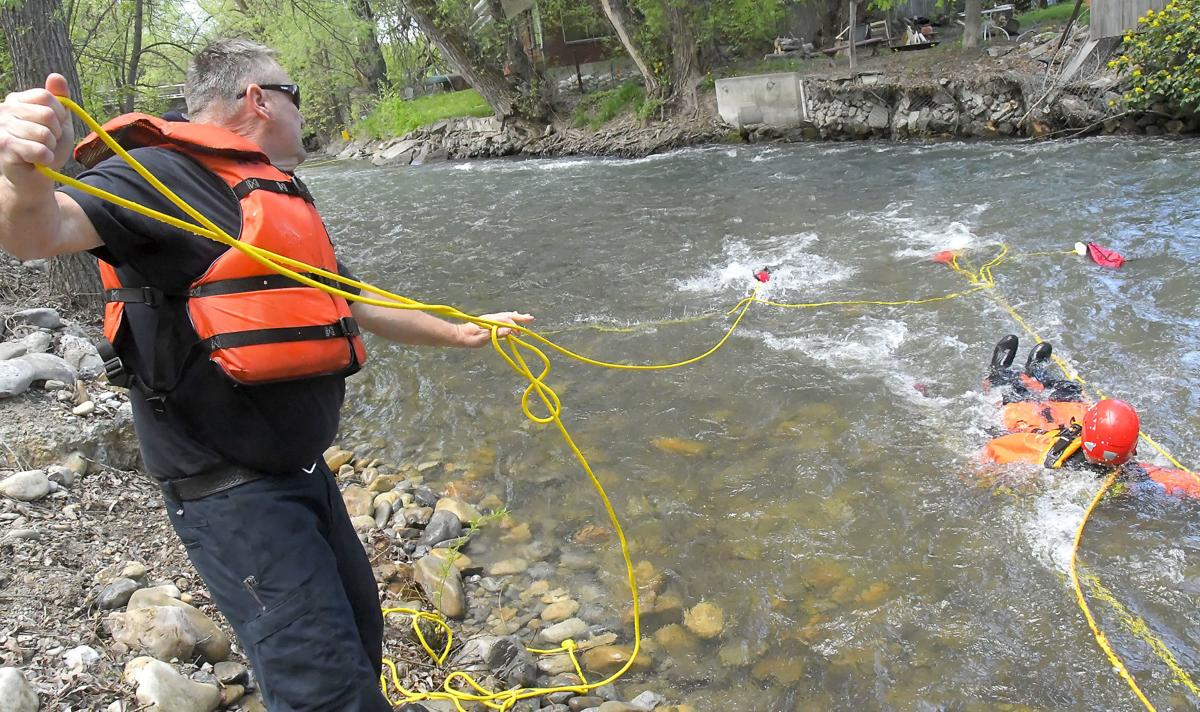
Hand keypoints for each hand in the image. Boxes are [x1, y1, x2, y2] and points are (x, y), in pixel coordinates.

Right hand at [0, 74, 73, 193]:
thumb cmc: (46, 149)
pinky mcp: (4, 146)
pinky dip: (46, 158)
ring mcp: (1, 127)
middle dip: (56, 134)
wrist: (35, 178)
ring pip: (45, 134)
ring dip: (50, 147)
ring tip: (40, 152)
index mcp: (17, 101)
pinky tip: (39, 161)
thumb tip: (56, 76)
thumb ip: (59, 100)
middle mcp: (4, 110)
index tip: (55, 128)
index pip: (47, 97)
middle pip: (47, 115)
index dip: (59, 116)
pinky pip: (39, 149)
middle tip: (46, 143)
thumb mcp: (59, 122)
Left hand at [456, 311, 533, 347]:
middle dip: (520, 318)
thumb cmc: (469, 338)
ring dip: (517, 317)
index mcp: (490, 320)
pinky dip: (510, 317)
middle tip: (531, 318)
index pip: (506, 321)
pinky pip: (503, 318)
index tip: (518, 334)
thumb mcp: (482, 338)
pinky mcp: (490, 322)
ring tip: (527, 317)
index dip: (513, 327)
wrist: (459, 335)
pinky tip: (514, 316)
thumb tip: (509, 330)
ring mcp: (490, 318)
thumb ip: (495, 334)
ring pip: (506, 315)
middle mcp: (491, 317)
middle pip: (508, 316)